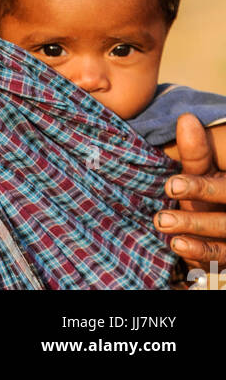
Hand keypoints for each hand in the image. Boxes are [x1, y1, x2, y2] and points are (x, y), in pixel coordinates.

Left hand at [155, 115, 225, 271]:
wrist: (219, 210)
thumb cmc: (210, 187)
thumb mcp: (205, 169)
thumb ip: (196, 151)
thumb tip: (186, 119)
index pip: (225, 190)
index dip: (201, 189)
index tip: (170, 186)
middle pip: (225, 222)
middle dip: (193, 221)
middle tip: (159, 220)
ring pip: (223, 244)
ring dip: (195, 242)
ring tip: (167, 236)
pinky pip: (221, 261)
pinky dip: (200, 254)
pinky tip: (178, 246)